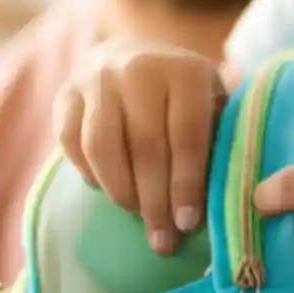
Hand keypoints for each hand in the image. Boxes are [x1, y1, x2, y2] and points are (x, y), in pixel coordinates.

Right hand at [54, 41, 226, 253]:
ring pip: (102, 148)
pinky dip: (90, 174)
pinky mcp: (65, 94)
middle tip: (162, 240)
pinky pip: (71, 144)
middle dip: (154, 201)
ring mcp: (97, 79)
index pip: (186, 135)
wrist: (133, 52)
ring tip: (137, 216)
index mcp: (184, 70)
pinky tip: (109, 189)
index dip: (187, 184)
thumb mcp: (212, 102)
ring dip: (120, 192)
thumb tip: (228, 196)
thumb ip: (220, 138)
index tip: (187, 224)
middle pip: (144, 147)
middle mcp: (138, 68)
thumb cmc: (183, 93)